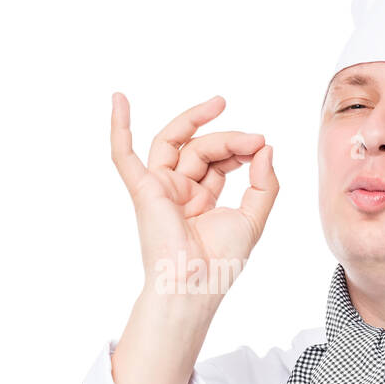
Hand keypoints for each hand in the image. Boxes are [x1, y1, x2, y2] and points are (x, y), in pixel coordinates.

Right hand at [110, 92, 278, 299]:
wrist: (197, 283)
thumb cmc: (221, 261)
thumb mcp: (253, 218)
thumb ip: (263, 184)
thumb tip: (266, 148)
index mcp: (201, 199)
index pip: (219, 161)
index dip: (241, 148)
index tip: (263, 145)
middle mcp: (178, 191)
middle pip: (200, 148)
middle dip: (229, 139)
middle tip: (255, 138)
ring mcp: (159, 189)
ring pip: (175, 142)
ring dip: (194, 120)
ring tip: (219, 103)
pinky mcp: (144, 191)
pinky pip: (123, 156)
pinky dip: (119, 128)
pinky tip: (118, 100)